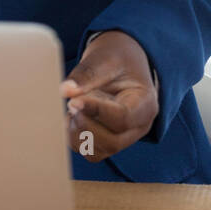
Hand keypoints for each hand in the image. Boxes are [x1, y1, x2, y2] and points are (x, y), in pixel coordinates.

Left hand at [60, 30, 158, 161]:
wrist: (121, 61)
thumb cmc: (117, 58)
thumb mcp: (105, 58)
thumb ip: (87, 73)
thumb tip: (65, 91)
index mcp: (145, 104)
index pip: (123, 118)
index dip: (96, 112)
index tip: (74, 100)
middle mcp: (138, 126)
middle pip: (113, 141)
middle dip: (86, 125)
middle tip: (72, 103)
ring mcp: (124, 136)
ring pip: (100, 151)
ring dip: (78, 133)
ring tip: (71, 108)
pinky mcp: (108, 140)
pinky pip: (90, 151)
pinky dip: (75, 138)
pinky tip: (71, 117)